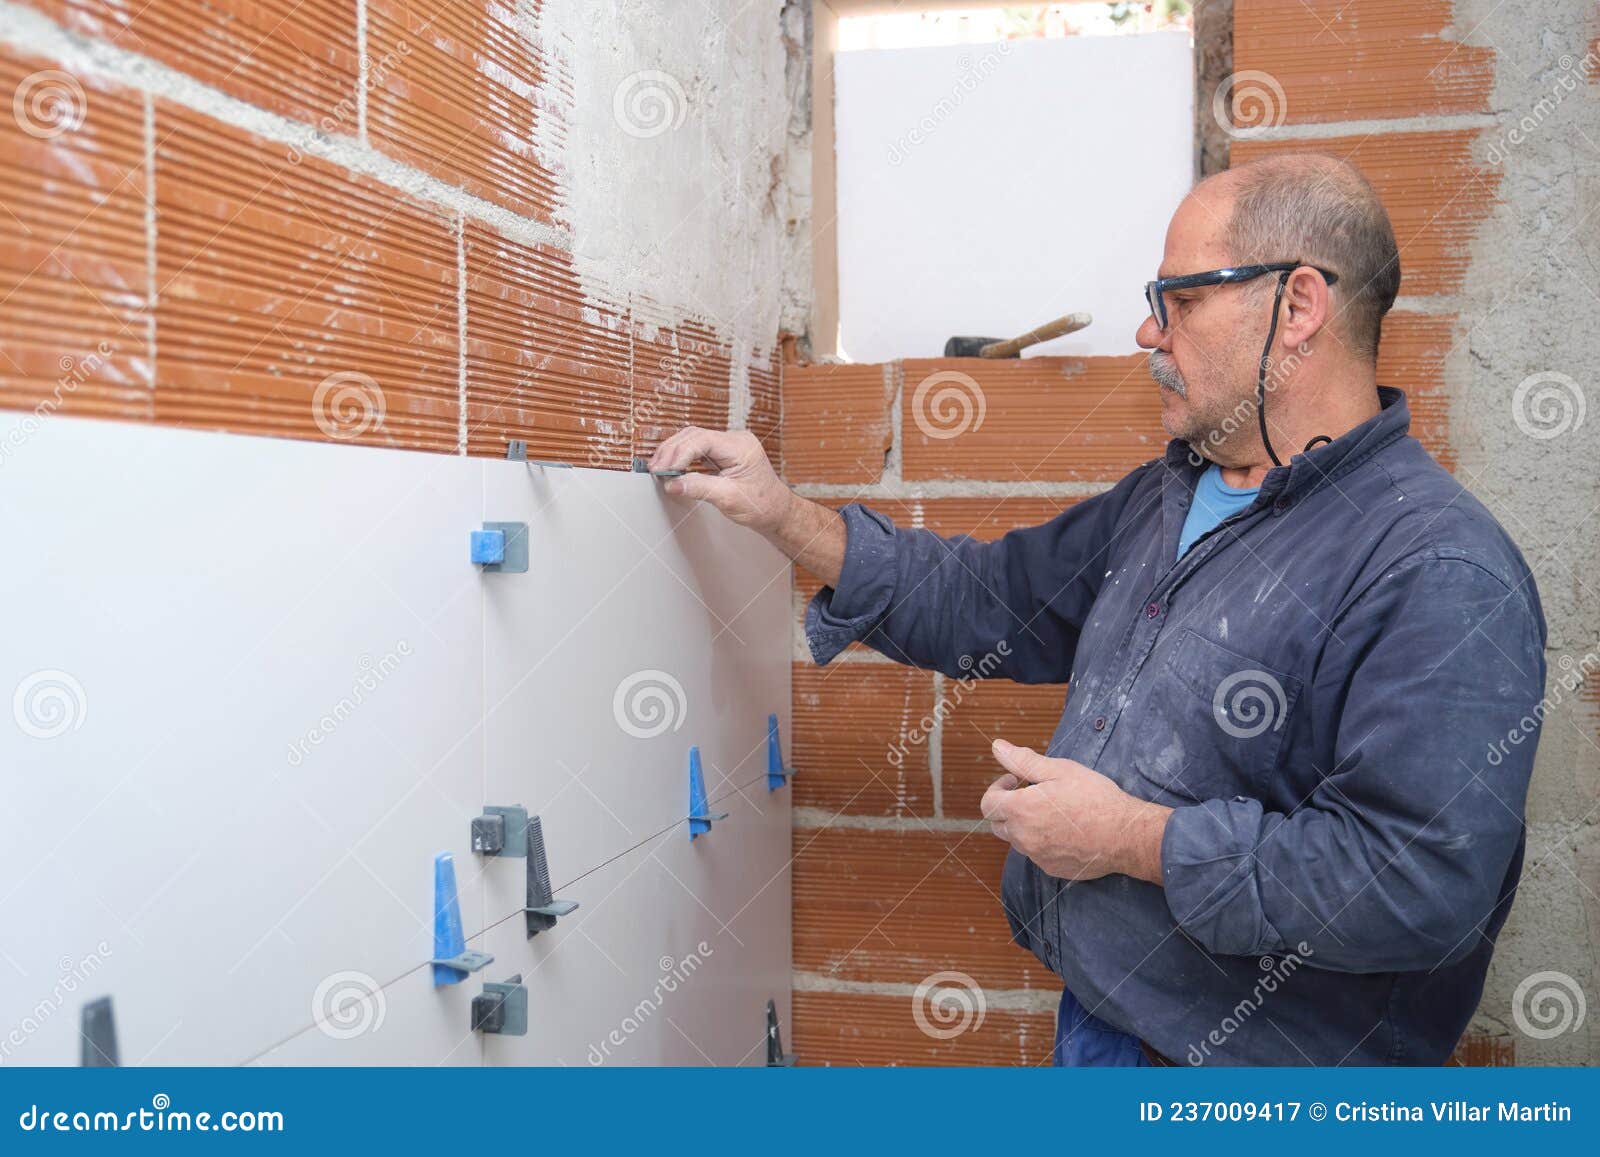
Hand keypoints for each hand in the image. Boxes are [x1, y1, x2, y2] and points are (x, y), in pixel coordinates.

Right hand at [650, 428, 793, 534]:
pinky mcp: (723, 452)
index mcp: (741, 446)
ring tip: (659, 469)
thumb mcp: (728, 498)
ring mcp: (729, 444)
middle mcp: (735, 440)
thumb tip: (672, 484)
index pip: (702, 440)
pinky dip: (682, 456)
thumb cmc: (761, 504)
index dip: (679, 454)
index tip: (665, 471)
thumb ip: (699, 488)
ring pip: (693, 439)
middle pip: (694, 435)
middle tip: (655, 470)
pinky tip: (672, 467)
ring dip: (674, 452)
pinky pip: (697, 448)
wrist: (776, 510)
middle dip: (672, 451)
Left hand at [980, 739, 1171, 883]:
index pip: (988, 803)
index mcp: (1020, 810)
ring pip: (1017, 840)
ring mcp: (1037, 856)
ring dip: (1025, 824)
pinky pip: (1036, 853)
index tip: (1016, 781)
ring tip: (1052, 811)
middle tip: (1034, 794)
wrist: (1125, 834)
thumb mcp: (1059, 770)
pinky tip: (1065, 830)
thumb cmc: (1095, 798)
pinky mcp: (1051, 868)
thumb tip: (997, 747)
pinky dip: (1042, 841)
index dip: (998, 788)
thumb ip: (1023, 761)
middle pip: (998, 823)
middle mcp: (1023, 837)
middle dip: (1009, 806)